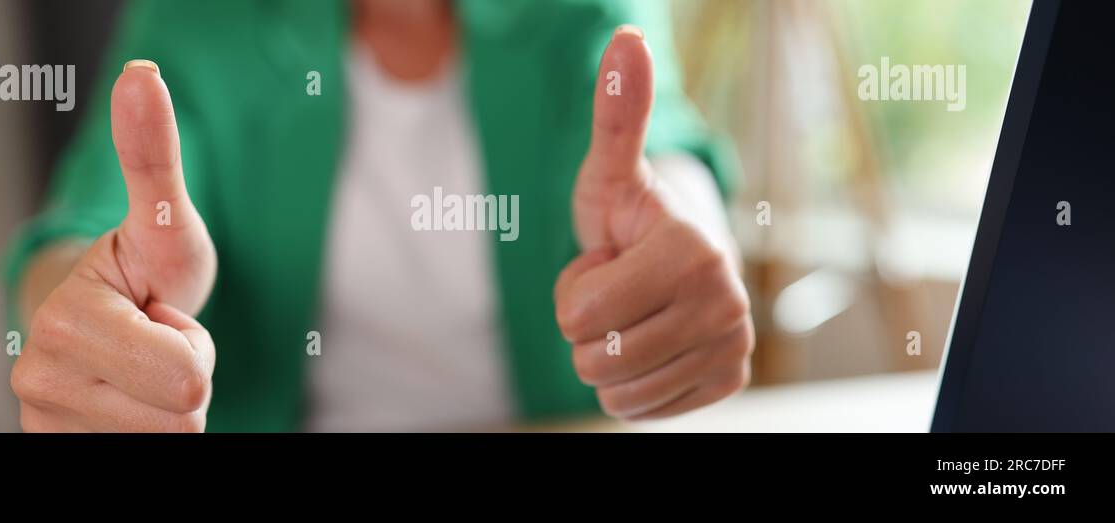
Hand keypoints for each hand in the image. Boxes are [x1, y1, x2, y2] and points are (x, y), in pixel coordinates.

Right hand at [11, 60, 218, 431]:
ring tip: (140, 368)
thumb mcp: (164, 220)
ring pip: (171, 440)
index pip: (190, 382)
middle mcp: (38, 383)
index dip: (192, 344)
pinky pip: (148, 458)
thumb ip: (154, 159)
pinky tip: (128, 404)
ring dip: (169, 406)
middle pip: (183, 419)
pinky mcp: (58, 452)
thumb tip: (141, 78)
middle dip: (186, 376)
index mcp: (65, 326)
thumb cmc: (141, 272)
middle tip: (155, 340)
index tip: (157, 314)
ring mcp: (46, 427)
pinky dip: (150, 432)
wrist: (106, 320)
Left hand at [555, 27, 753, 420]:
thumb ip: (615, 114)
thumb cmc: (631, 216)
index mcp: (693, 252)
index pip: (579, 317)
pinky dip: (634, 386)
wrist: (679, 257)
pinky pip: (643, 411)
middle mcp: (726, 303)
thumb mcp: (610, 172)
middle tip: (619, 291)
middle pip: (595, 360)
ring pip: (616, 394)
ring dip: (608, 358)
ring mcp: (732, 346)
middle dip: (588, 327)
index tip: (607, 263)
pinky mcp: (729, 380)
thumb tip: (624, 38)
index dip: (575, 292)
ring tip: (634, 314)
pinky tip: (652, 343)